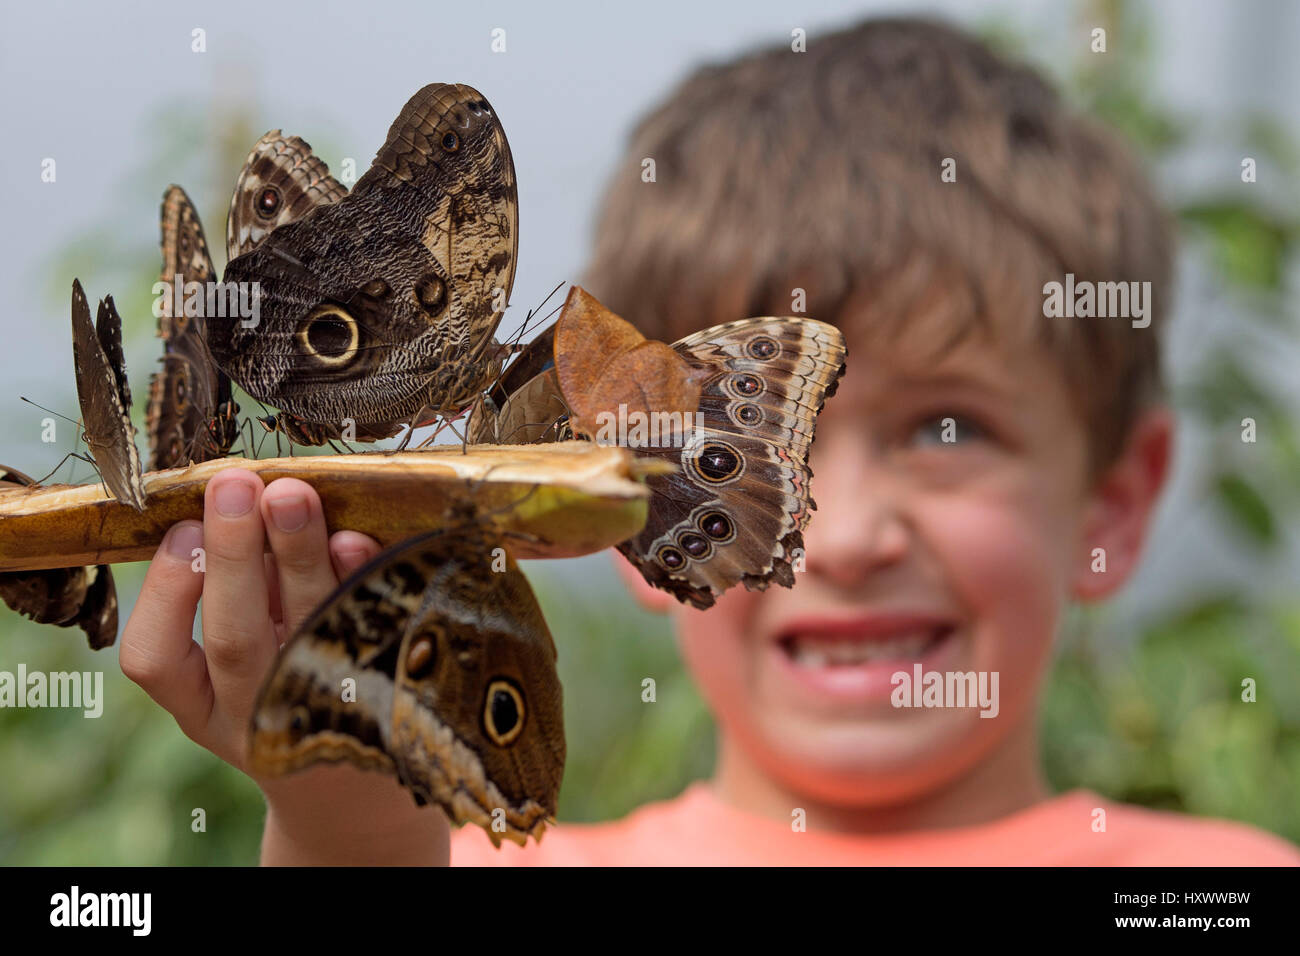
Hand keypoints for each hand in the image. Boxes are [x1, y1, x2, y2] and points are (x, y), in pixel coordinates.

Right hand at [120, 469, 450, 863]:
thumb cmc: (285, 686)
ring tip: (292, 495)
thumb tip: (243, 498)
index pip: (155, 660)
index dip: (166, 593)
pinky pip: (376, 633)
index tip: (182, 529)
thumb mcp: (237, 664)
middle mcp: (255, 715)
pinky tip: (355, 541)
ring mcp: (323, 709)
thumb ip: (233, 591)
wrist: (359, 778)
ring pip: (307, 631)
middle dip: (234, 557)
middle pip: (237, 641)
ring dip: (300, 556)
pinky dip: (363, 584)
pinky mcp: (388, 694)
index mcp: (200, 706)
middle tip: (236, 486)